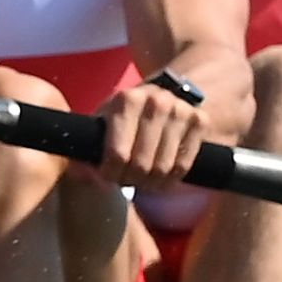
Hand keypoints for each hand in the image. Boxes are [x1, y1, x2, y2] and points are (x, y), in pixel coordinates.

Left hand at [92, 78, 205, 192]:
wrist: (156, 98)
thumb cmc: (120, 119)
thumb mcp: (99, 126)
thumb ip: (85, 150)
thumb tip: (81, 174)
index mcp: (127, 99)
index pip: (117, 155)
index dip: (110, 174)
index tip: (107, 175)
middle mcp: (156, 101)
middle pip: (141, 165)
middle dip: (130, 180)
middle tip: (126, 179)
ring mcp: (181, 110)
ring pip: (163, 169)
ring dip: (150, 183)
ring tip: (141, 179)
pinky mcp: (200, 120)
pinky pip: (184, 166)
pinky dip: (170, 179)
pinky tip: (160, 176)